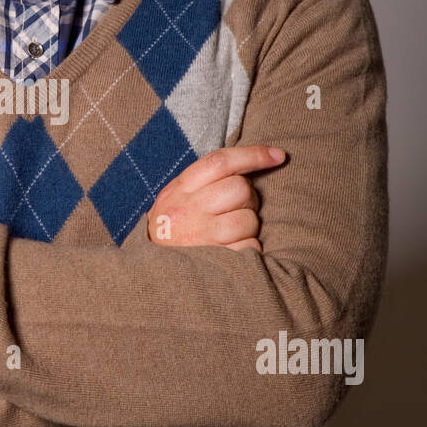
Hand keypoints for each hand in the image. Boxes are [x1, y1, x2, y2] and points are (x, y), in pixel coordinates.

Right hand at [146, 144, 285, 252]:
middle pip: (241, 189)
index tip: (278, 155)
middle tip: (233, 211)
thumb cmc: (171, 228)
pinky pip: (251, 247)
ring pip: (249, 220)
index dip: (254, 155)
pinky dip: (248, 250)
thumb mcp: (176, 196)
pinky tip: (232, 252)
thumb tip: (249, 166)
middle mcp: (188, 209)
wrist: (147, 271)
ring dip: (248, 228)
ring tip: (229, 234)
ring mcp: (201, 235)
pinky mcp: (215, 261)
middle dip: (247, 200)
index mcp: (181, 188)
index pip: (221, 161)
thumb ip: (204, 179)